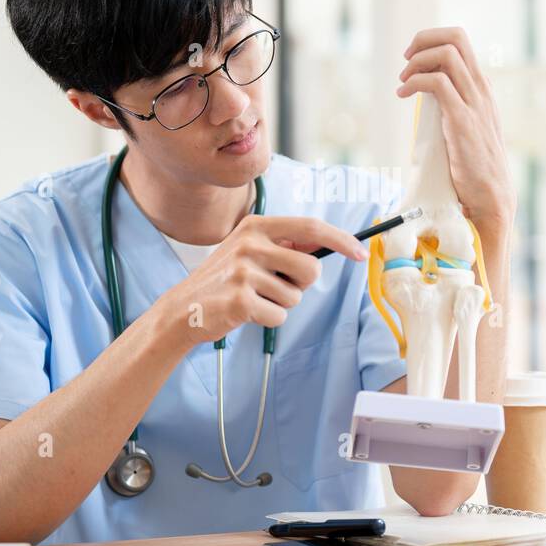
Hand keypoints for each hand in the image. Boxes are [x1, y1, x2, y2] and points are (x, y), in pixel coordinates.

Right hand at [158, 215, 368, 345]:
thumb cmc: (225, 280)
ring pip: (295, 296)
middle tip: (277, 286)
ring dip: (281, 303)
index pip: (311, 227)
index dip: (341, 240)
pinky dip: (269, 319)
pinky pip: (279, 315)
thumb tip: (330, 244)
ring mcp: (243, 271)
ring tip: (255, 298)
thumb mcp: (250, 250)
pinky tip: (247, 312)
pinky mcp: (240, 300)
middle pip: (311, 268)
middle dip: (303, 284)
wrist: (184, 308)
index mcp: (256, 225)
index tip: (361, 253)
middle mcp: (250, 243)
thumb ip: (284, 245)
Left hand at [396, 27, 516, 236]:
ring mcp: (474, 103)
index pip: (461, 41)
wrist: (491, 194)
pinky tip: (403, 95)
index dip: (431, 41)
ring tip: (402, 82)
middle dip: (423, 39)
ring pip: (447, 55)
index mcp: (482, 88)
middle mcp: (481, 89)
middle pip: (456, 37)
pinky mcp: (462, 120)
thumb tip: (427, 93)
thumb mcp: (468, 126)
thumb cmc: (475, 165)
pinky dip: (414, 83)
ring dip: (416, 62)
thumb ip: (454, 106)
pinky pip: (437, 83)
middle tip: (405, 60)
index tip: (413, 58)